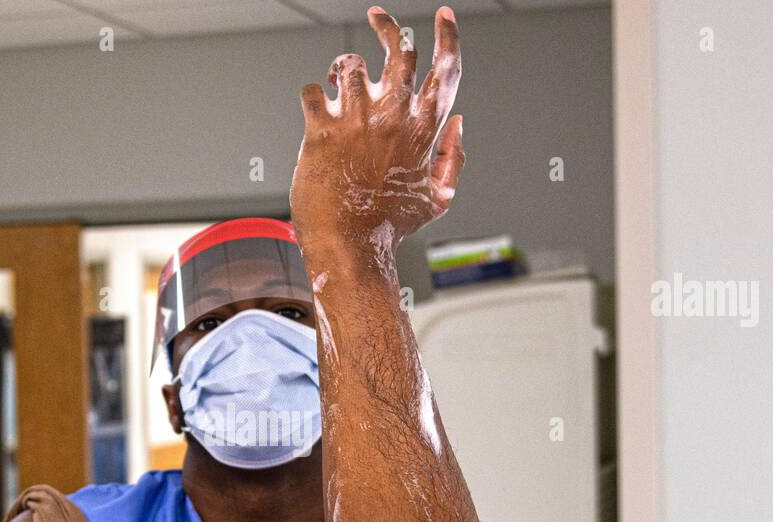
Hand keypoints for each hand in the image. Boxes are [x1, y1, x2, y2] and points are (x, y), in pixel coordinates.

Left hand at [289, 6, 464, 251]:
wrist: (349, 247)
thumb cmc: (390, 227)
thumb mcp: (437, 199)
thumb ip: (452, 158)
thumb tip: (460, 123)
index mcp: (424, 129)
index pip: (446, 70)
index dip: (448, 36)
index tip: (443, 16)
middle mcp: (393, 116)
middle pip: (399, 49)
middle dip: (389, 25)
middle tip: (378, 15)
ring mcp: (357, 119)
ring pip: (350, 62)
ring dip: (343, 68)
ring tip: (337, 82)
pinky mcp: (323, 129)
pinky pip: (312, 91)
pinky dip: (313, 98)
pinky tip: (315, 113)